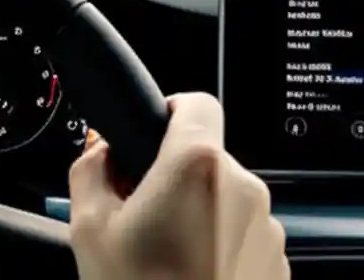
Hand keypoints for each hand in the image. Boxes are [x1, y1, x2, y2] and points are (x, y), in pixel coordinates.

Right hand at [69, 92, 288, 279]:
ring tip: (159, 260)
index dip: (166, 112)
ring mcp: (266, 231)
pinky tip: (184, 279)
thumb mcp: (87, 229)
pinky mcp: (276, 267)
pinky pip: (239, 237)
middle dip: (169, 178)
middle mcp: (244, 190)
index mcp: (198, 166)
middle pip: (204, 158)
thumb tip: (99, 150)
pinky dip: (214, 249)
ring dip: (194, 216)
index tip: (146, 136)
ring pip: (222, 201)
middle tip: (136, 218)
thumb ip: (89, 169)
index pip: (194, 102)